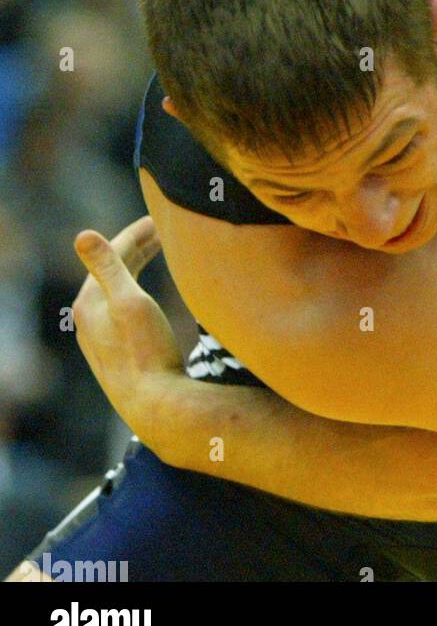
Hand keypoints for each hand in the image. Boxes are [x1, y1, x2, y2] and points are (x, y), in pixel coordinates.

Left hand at [71, 218, 188, 443]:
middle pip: (113, 271)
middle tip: (164, 230)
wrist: (154, 405)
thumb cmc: (145, 352)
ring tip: (161, 253)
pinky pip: (123, 307)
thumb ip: (108, 267)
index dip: (135, 234)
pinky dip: (138, 288)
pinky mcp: (115, 351)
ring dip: (138, 267)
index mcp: (88, 303)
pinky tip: (150, 295)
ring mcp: (101, 337)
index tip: (159, 219)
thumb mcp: (129, 303)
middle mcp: (89, 319)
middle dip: (137, 247)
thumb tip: (83, 234)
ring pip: (118, 289)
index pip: (111, 255)